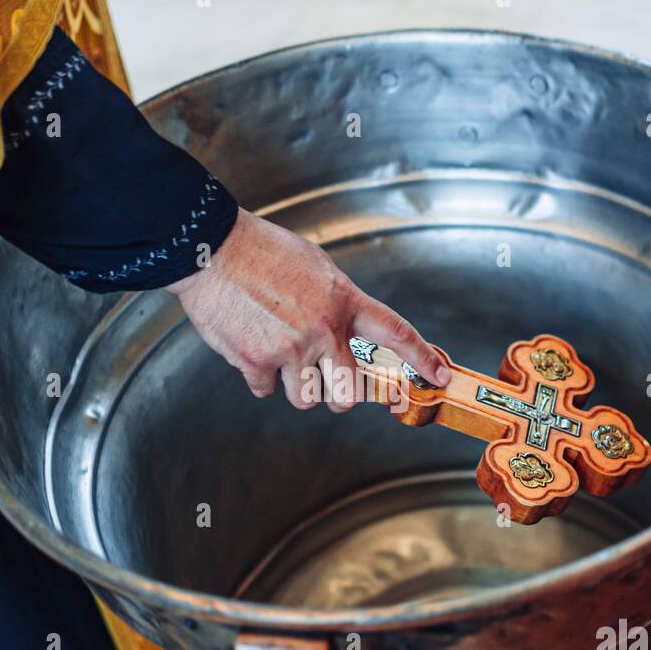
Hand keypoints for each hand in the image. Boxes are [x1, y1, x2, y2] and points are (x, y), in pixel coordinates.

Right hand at [167, 208, 451, 410]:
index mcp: (343, 302)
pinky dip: (259, 377)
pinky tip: (251, 348)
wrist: (212, 250)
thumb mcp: (316, 267)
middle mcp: (323, 330)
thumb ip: (336, 302)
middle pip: (347, 394)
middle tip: (326, 383)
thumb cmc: (261, 252)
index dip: (422, 359)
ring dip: (294, 386)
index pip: (395, 334)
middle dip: (337, 396)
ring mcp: (290, 349)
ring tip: (278, 354)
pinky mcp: (256, 361)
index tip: (438, 377)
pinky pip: (265, 391)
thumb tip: (344, 330)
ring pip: (305, 399)